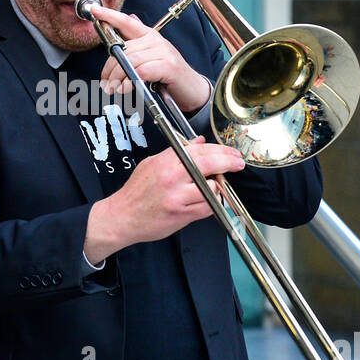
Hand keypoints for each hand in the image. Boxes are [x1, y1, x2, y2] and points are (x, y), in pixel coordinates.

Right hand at [83, 137, 244, 261]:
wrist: (122, 217)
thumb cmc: (136, 192)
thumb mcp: (152, 164)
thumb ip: (176, 152)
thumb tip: (199, 142)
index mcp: (165, 162)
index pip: (199, 150)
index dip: (220, 150)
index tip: (231, 153)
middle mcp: (172, 178)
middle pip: (209, 165)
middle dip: (228, 162)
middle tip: (237, 163)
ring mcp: (178, 198)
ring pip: (211, 188)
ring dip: (217, 187)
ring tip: (214, 185)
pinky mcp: (182, 215)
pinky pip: (207, 208)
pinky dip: (212, 203)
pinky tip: (208, 199)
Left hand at [91, 5, 211, 113]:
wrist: (192, 90)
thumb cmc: (168, 75)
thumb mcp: (151, 56)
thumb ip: (138, 42)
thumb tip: (129, 19)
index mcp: (149, 36)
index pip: (127, 22)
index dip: (110, 15)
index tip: (94, 10)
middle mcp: (156, 40)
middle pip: (123, 49)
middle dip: (110, 68)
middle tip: (105, 83)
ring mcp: (163, 52)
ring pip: (130, 61)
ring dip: (118, 77)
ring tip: (114, 89)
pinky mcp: (169, 66)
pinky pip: (142, 71)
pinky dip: (131, 81)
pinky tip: (126, 89)